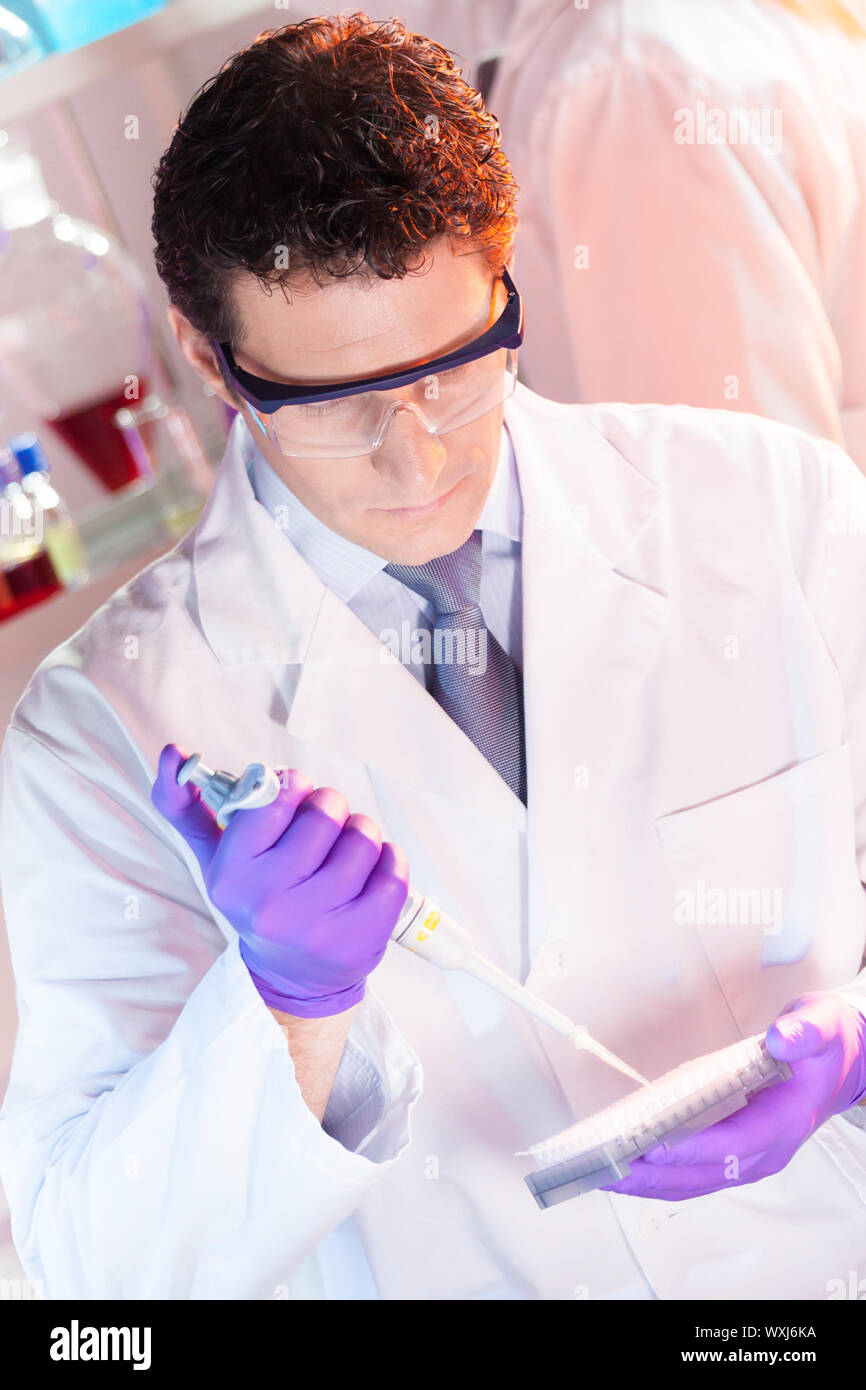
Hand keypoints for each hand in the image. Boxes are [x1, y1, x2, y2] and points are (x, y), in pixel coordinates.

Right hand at [152, 744, 408, 1016]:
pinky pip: (393, 870)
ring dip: (361, 834)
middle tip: (324, 826)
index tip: (296, 794)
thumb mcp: (216, 858)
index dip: (295, 786)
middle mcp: (270, 904)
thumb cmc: (257, 899)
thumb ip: (186, 805)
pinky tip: (370, 875)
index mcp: (231, 877)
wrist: (292, 976)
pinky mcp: (362, 937)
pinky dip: (389, 861)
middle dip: (331, 808)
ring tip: (345, 852)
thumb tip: (173, 753)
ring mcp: (318, 925)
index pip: (274, 797)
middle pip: (325, 813)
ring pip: (363, 839)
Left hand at [601, 992, 865, 1200]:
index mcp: (787, 1119)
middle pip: (709, 1173)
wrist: (842, 1065)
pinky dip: (663, 1178)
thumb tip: (780, 1038)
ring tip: (606, 1176)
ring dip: (653, 1183)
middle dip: (658, 1175)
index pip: (738, 1142)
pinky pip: (698, 1176)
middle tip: (610, 1170)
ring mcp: (754, 1158)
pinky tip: (632, 1171)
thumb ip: (803, 1032)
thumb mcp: (822, 1024)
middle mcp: (769, 1149)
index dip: (697, 1148)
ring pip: (699, 1182)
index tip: (657, 1148)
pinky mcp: (739, 1157)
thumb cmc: (827, 1045)